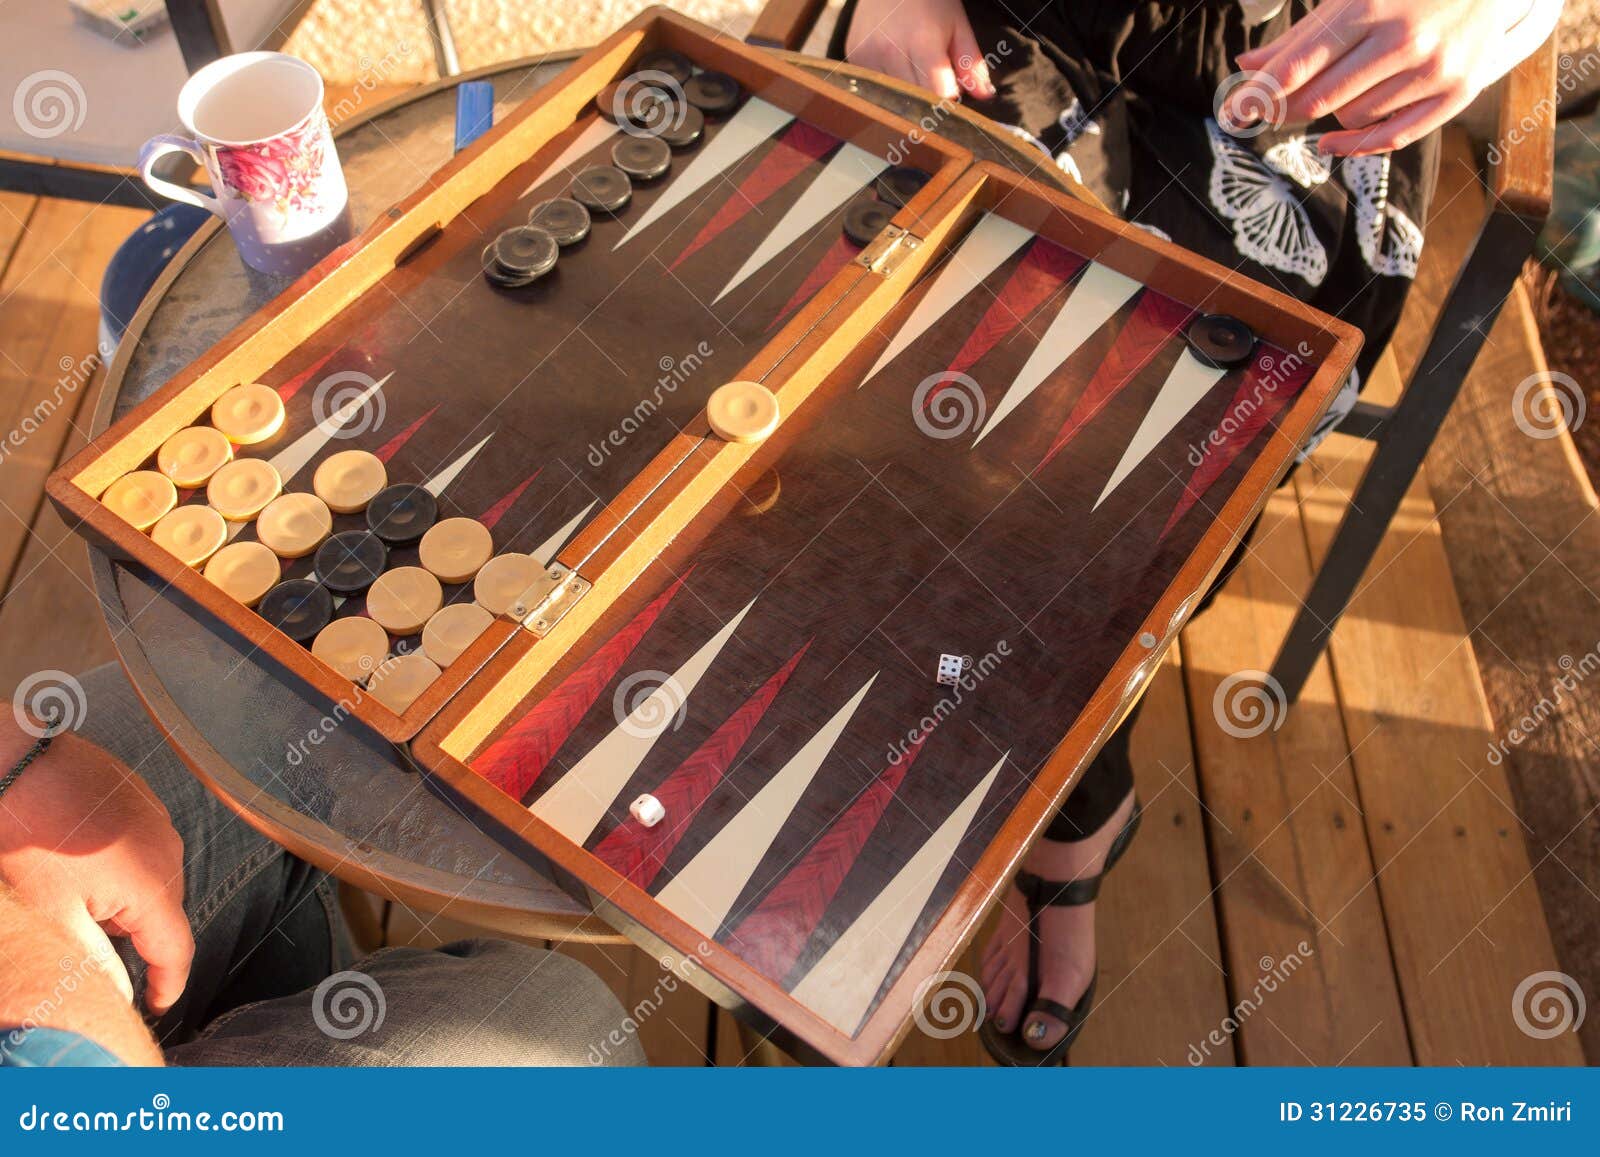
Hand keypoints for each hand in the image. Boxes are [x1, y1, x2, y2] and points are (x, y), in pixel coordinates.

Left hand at [0, 726, 192, 1014]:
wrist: (16, 762)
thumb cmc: (30, 838)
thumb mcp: (52, 915)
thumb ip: (95, 963)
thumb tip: (122, 1000)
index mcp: (154, 886)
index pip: (176, 949)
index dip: (169, 984)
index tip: (157, 1006)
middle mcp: (170, 851)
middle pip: (162, 913)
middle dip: (131, 936)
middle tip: (88, 945)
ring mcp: (158, 819)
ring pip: (150, 878)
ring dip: (123, 897)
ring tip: (72, 894)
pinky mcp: (141, 797)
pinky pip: (142, 845)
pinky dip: (119, 863)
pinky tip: (77, 858)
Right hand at [845, 0, 995, 100]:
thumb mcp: (957, 25)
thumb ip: (971, 63)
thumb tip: (985, 95)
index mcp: (922, 43)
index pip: (938, 96)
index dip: (948, 97)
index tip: (952, 89)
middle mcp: (891, 51)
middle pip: (916, 99)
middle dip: (929, 94)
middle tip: (932, 73)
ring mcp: (867, 55)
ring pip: (894, 96)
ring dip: (908, 89)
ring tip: (912, 61)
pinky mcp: (853, 57)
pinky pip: (875, 86)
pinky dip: (888, 82)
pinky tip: (893, 59)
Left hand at [1228, 0, 1562, 154]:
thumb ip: (1299, 37)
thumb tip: (1246, 66)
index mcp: (1370, 7)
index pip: (1299, 65)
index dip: (1258, 94)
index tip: (1233, 113)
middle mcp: (1403, 39)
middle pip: (1320, 98)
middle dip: (1285, 109)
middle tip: (1266, 111)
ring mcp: (1433, 68)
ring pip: (1352, 118)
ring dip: (1331, 115)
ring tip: (1336, 93)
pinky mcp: (1457, 93)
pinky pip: (1391, 138)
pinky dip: (1353, 145)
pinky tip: (1330, 144)